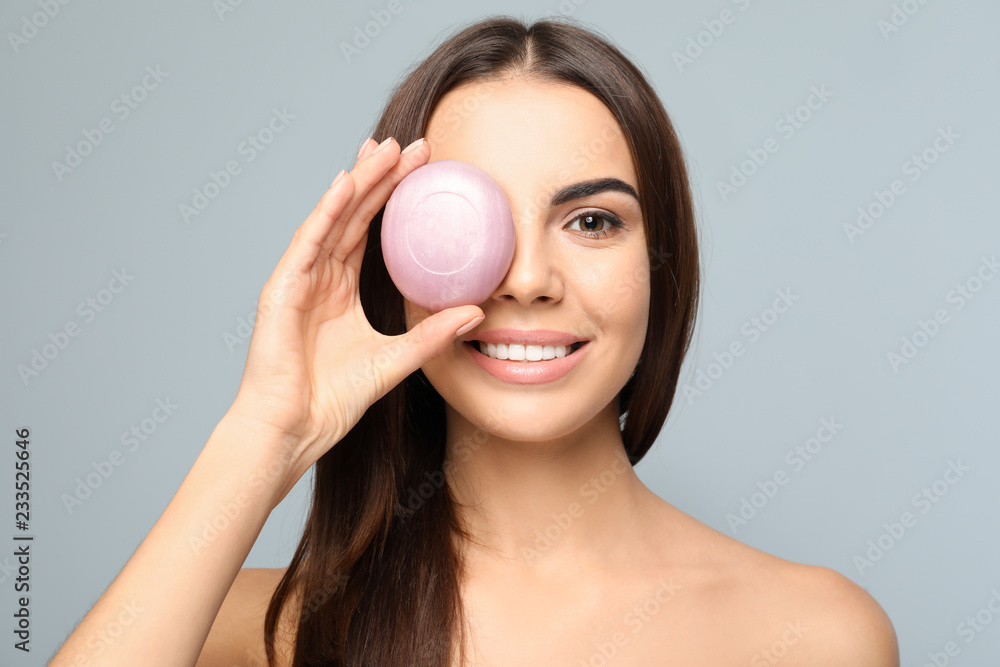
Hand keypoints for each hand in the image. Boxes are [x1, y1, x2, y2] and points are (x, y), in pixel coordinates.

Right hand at [225, 137, 484, 484]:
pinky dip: (327, 211)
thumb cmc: (333, 399)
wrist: (294, 429)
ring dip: (358, 180)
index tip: (426, 169)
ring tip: (384, 148)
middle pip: (354, 213)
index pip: (371, 230)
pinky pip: (308, 242)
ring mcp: (299, 279)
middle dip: (381, 176)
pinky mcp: (282, 288)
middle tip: (412, 144)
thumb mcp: (396, 358)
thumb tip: (476, 311)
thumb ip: (433, 333)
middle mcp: (319, 275)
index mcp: (340, 288)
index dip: (395, 198)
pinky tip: (346, 183)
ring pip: (333, 217)